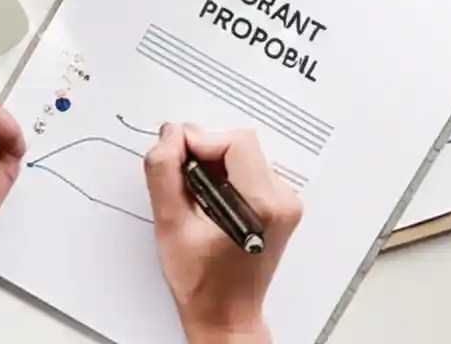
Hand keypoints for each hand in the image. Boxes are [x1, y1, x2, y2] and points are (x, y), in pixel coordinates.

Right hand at [145, 124, 303, 343]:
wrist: (226, 315)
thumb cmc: (201, 282)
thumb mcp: (170, 224)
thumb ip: (165, 173)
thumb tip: (170, 135)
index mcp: (263, 205)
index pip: (235, 143)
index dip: (199, 141)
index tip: (174, 155)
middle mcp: (283, 201)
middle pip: (240, 147)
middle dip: (204, 154)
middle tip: (179, 181)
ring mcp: (284, 205)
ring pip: (243, 157)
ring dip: (213, 166)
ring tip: (193, 198)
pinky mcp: (278, 208)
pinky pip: (249, 172)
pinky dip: (224, 178)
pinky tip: (208, 203)